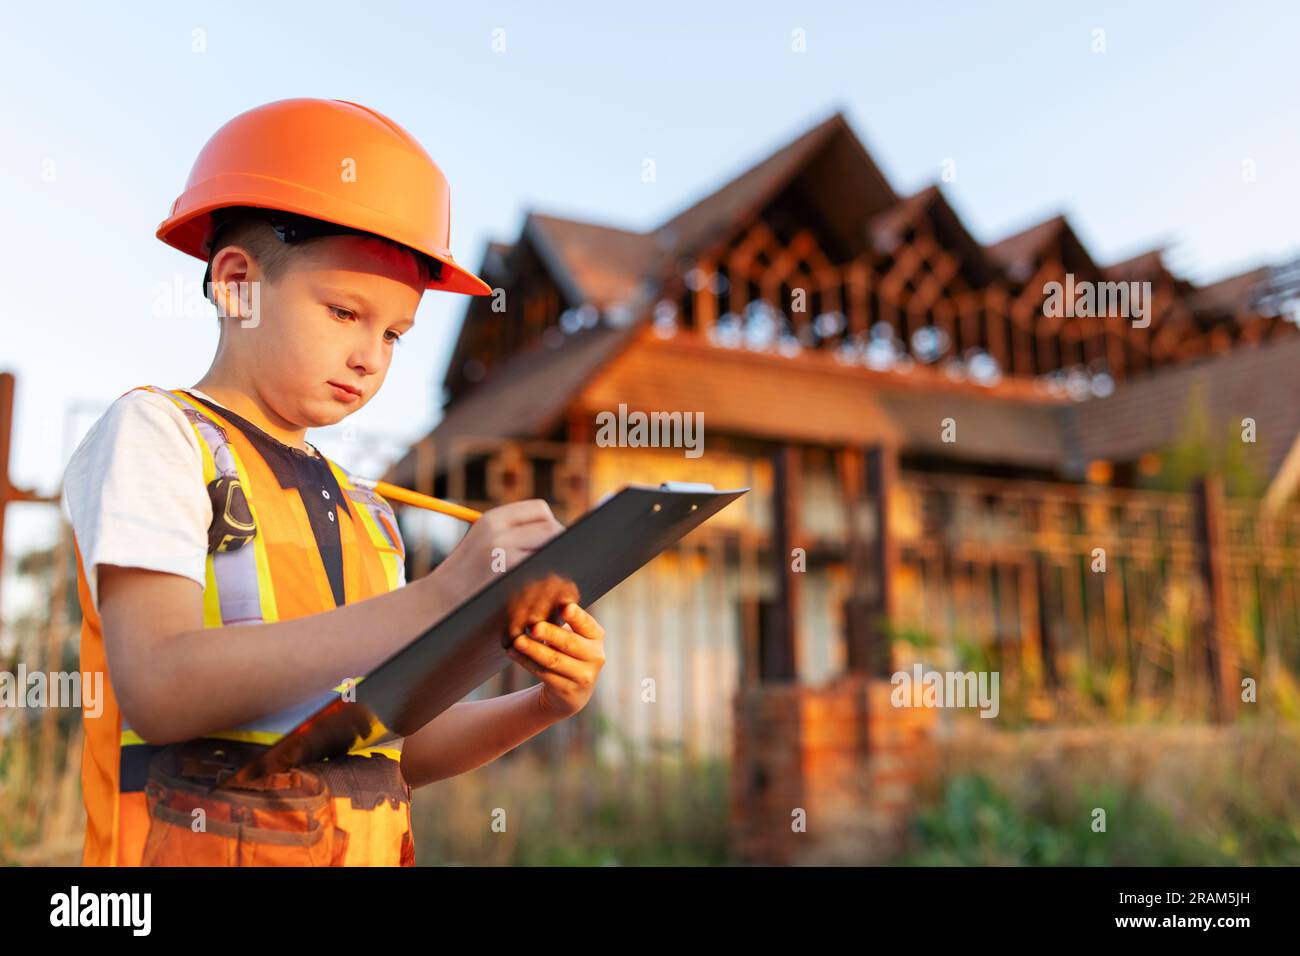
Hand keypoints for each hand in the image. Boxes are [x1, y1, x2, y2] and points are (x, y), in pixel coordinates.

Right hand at [430, 499, 564, 607]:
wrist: (435, 606)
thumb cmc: (464, 579)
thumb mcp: (482, 543)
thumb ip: (514, 534)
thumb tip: (560, 534)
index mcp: (492, 520)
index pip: (540, 510)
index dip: (550, 526)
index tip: (549, 544)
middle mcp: (498, 534)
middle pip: (553, 530)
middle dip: (560, 547)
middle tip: (557, 566)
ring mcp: (504, 558)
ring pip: (554, 554)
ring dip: (561, 567)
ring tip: (555, 582)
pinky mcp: (509, 582)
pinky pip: (547, 577)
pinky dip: (553, 585)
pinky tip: (548, 596)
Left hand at [507, 602, 605, 718]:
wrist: (573, 690)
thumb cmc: (570, 652)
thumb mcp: (575, 634)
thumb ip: (566, 620)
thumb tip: (547, 600)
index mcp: (596, 636)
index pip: (586, 624)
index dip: (576, 617)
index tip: (566, 607)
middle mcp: (595, 656)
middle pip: (569, 643)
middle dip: (551, 634)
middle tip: (535, 626)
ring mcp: (583, 676)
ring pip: (554, 660)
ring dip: (534, 650)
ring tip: (518, 641)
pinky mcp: (567, 690)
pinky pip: (543, 674)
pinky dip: (527, 662)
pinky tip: (514, 653)